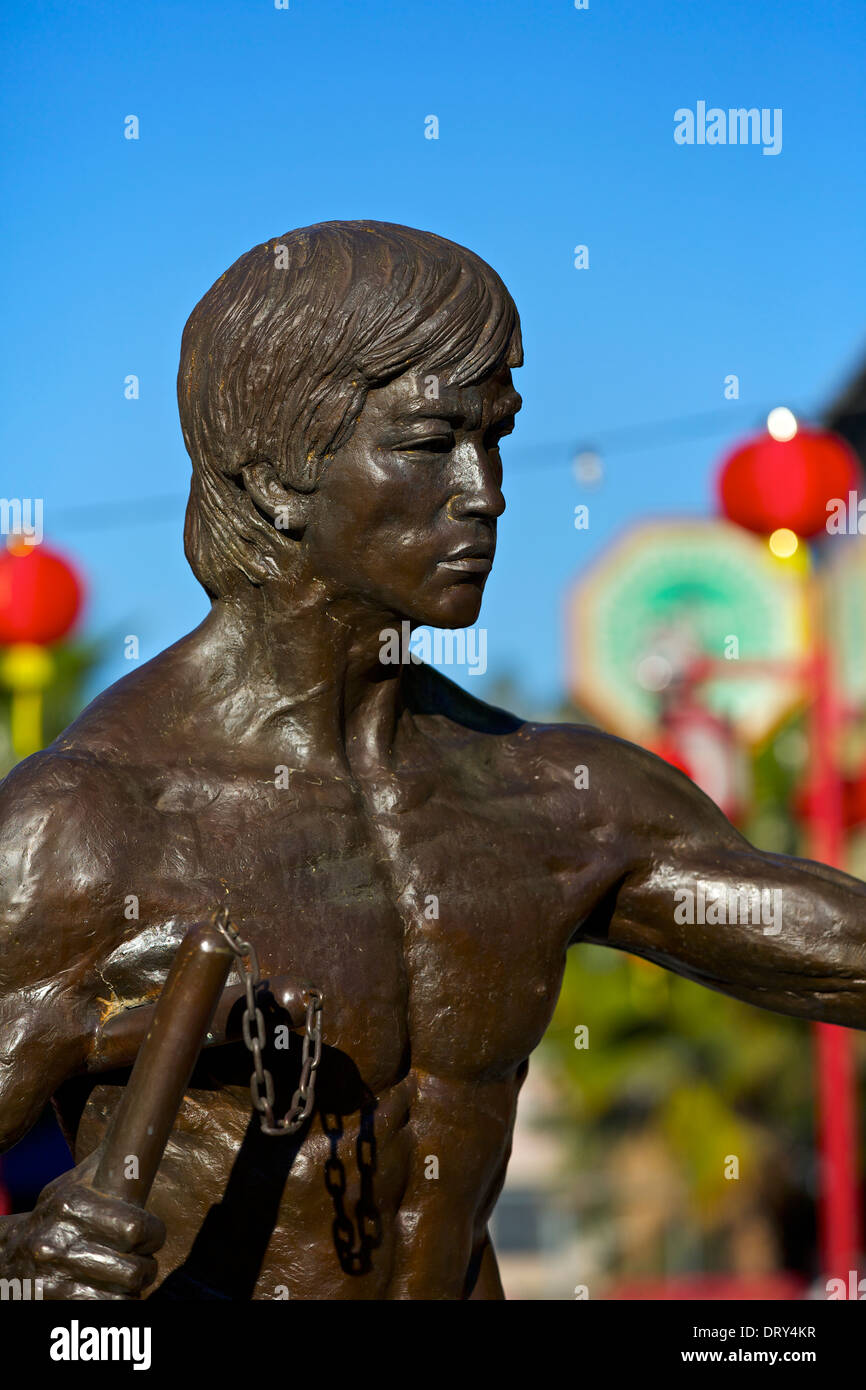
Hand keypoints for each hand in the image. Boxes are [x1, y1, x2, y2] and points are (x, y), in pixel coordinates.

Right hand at [1, 1152, 164, 1299]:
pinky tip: (110, 1291)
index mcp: (70, 1205)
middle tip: (142, 1259)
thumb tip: (146, 1134)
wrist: (9, 1253)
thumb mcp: (74, 1184)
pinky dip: (116, 1304)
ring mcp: (53, 1278)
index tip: (152, 1235)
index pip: (135, 1229)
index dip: (154, 1234)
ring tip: (127, 1276)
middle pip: (133, 1268)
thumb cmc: (58, 1215)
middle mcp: (58, 1242)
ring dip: (133, 1288)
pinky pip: (106, 1311)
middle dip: (147, 1265)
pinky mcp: (52, 1303)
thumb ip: (109, 1167)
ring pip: (123, 1295)